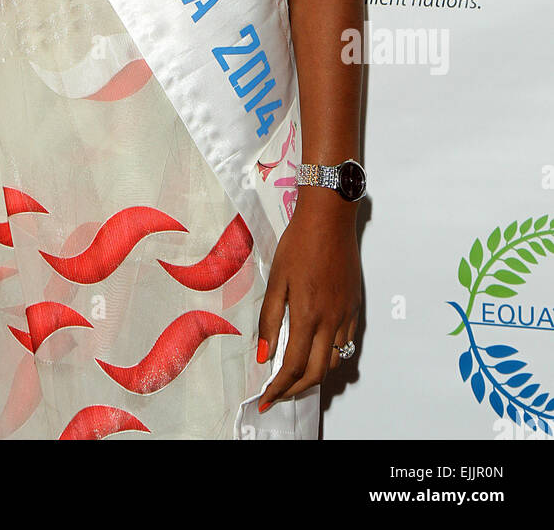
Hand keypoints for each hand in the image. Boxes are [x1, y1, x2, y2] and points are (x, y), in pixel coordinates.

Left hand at [256, 189, 360, 407]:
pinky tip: (317, 351)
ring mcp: (346, 315)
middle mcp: (331, 320)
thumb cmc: (299, 243)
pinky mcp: (355, 308)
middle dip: (295, 389)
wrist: (329, 219)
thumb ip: (269, 318)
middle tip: (278, 392)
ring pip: (334, 362)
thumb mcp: (276, 279)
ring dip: (314, 375)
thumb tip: (264, 354)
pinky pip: (346, 344)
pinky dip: (331, 357)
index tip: (266, 398)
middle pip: (317, 372)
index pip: (294, 366)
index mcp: (308, 314)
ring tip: (295, 374)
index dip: (279, 387)